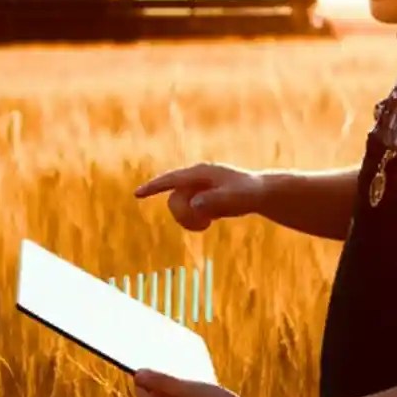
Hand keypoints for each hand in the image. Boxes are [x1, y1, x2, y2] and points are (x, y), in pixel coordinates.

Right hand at [134, 162, 267, 230]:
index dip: (153, 187)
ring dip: (188, 220)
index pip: (171, 179)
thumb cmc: (248, 193)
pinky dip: (192, 222)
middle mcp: (194, 179)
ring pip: (177, 208)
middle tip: (204, 223)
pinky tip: (208, 222)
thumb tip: (195, 204)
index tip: (137, 194)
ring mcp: (195, 189)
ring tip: (208, 223)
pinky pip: (184, 213)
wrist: (259, 194)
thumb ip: (215, 200)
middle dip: (183, 215)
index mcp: (200, 173)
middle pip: (173, 200)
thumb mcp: (234, 198)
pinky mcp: (198, 199)